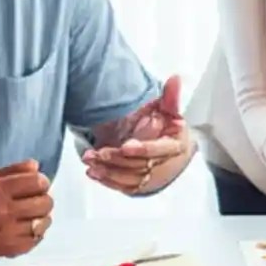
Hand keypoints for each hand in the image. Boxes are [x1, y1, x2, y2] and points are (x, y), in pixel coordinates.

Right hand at [0, 160, 53, 259]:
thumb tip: (36, 166)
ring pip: (43, 222)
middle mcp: (4, 211)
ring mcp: (9, 232)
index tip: (38, 185)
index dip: (41, 182)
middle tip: (36, 201)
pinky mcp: (12, 248)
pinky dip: (37, 233)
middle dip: (44, 199)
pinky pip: (37, 239)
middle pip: (44, 203)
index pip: (36, 183)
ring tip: (34, 215)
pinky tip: (29, 228)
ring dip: (42, 217)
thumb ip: (14, 170)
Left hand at [84, 76, 192, 194]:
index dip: (142, 149)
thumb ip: (171, 97)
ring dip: (109, 171)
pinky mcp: (142, 186)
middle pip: (141, 165)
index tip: (125, 146)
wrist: (172, 150)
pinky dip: (108, 181)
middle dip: (117, 160)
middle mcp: (165, 165)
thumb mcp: (170, 111)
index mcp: (175, 146)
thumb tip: (175, 79)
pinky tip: (94, 172)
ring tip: (90, 160)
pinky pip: (124, 187)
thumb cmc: (170, 129)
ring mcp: (153, 178)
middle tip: (98, 152)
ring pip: (130, 178)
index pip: (158, 150)